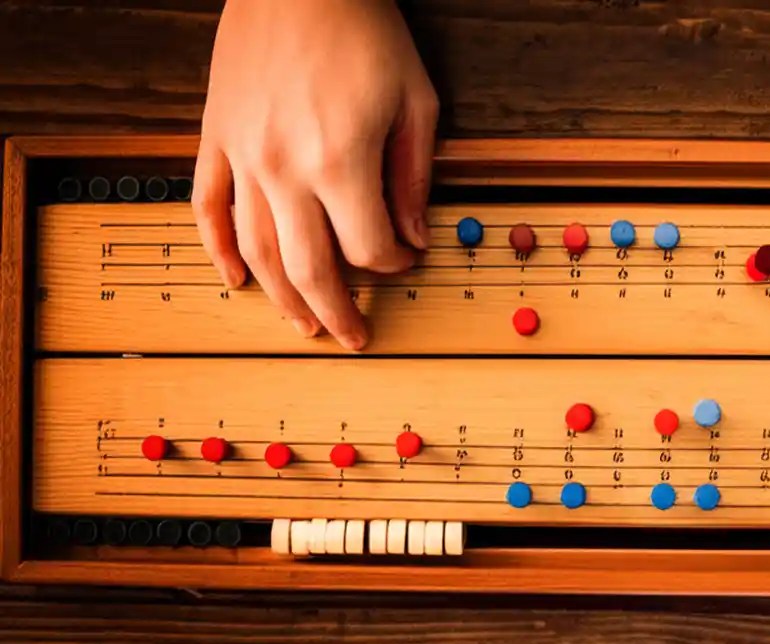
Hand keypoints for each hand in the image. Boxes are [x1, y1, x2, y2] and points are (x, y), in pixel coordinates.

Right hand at [194, 0, 437, 349]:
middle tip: (353, 336)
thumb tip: (413, 239)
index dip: (394, 264)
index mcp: (340, 160)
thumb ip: (412, 179)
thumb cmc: (362, 28)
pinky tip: (236, 279)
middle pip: (309, 268)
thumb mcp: (415, 101)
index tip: (406, 260)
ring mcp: (242, 154)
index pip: (368, 247)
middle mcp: (284, 167)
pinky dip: (218, 249)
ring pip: (256, 249)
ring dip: (281, 297)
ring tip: (304, 324)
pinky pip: (206, 206)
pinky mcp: (215, 136)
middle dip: (336, 311)